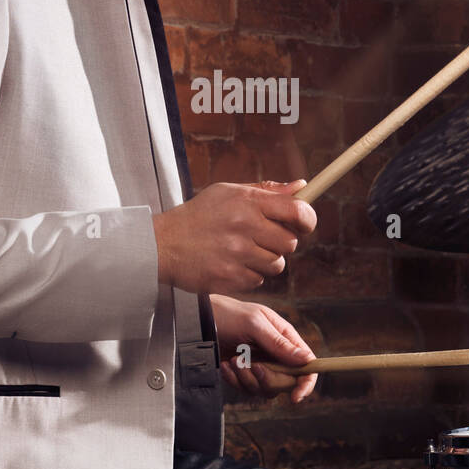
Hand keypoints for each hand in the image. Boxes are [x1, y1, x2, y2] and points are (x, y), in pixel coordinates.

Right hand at [151, 180, 315, 294]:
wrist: (162, 244)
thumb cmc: (199, 215)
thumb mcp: (229, 193)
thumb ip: (267, 191)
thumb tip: (302, 187)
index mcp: (247, 202)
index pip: (297, 211)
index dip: (307, 220)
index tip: (302, 224)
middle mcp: (244, 227)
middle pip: (290, 243)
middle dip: (280, 243)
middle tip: (261, 239)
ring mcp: (237, 255)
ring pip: (276, 265)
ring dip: (264, 261)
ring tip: (241, 251)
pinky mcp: (230, 278)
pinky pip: (258, 281)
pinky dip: (248, 275)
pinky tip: (230, 264)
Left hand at [210, 293, 317, 404]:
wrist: (201, 320)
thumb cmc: (229, 315)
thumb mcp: (255, 324)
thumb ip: (279, 343)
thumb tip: (306, 359)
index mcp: (285, 338)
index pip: (307, 365)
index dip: (305, 383)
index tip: (295, 397)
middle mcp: (276, 354)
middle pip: (286, 383)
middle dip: (267, 379)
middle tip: (252, 365)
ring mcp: (261, 365)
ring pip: (265, 389)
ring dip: (247, 378)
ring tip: (234, 360)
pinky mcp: (245, 374)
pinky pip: (246, 389)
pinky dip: (235, 380)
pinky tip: (226, 365)